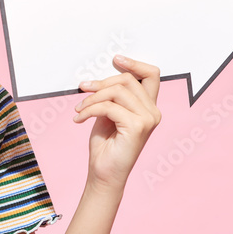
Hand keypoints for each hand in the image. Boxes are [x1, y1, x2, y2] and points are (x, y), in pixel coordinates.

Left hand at [72, 55, 161, 192]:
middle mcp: (153, 112)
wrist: (104, 174)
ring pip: (117, 91)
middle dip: (101, 82)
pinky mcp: (137, 126)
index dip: (134, 63)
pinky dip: (89, 110)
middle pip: (128, 79)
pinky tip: (79, 119)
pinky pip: (108, 106)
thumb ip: (111, 96)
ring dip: (92, 98)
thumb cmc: (106, 146)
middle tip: (83, 89)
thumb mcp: (108, 114)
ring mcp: (148, 119)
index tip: (115, 59)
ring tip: (79, 109)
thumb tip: (99, 78)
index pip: (152, 75)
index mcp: (148, 107)